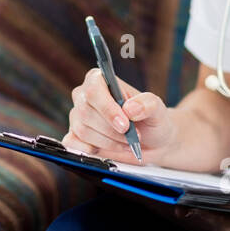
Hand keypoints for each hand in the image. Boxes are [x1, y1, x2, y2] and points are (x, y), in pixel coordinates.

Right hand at [63, 68, 177, 165]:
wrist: (150, 141)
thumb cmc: (150, 119)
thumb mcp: (156, 109)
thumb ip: (147, 104)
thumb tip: (129, 108)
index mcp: (99, 80)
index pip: (93, 90)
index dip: (107, 109)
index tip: (125, 125)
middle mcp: (84, 96)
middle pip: (86, 113)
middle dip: (112, 130)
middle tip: (132, 136)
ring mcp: (77, 117)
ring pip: (83, 131)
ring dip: (108, 142)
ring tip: (126, 142)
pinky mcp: (75, 136)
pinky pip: (72, 143)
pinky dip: (91, 149)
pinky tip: (107, 149)